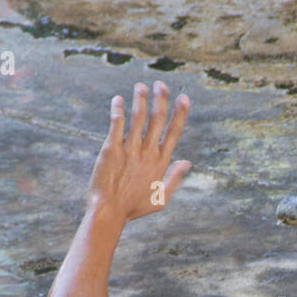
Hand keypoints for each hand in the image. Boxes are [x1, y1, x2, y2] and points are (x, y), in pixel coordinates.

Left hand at [87, 80, 190, 222]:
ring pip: (138, 118)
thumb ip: (175, 178)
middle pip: (158, 120)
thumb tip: (188, 162)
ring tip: (141, 86)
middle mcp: (147, 153)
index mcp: (160, 162)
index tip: (184, 98)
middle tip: (161, 84)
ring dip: (140, 100)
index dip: (180, 114)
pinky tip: (117, 100)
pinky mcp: (111, 149)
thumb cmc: (134, 207)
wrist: (109, 212)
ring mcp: (130, 150)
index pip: (174, 133)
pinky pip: (116, 124)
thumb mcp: (161, 198)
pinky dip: (117, 110)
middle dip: (161, 99)